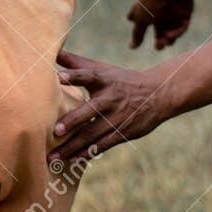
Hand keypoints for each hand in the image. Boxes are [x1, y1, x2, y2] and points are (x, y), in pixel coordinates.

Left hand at [51, 49, 172, 164]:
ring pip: (93, 134)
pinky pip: (102, 145)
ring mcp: (117, 118)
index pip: (87, 75)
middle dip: (73, 122)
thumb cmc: (121, 80)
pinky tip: (72, 160)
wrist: (158, 93)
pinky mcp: (122, 132)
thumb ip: (76, 62)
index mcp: (104, 80)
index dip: (73, 75)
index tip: (59, 77)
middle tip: (56, 131)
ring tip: (54, 156)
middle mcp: (110, 99)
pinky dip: (87, 153)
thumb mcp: (103, 68)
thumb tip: (52, 50)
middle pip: (90, 111)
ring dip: (73, 146)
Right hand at [127, 0, 193, 50]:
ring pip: (171, 31)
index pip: (137, 16)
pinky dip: (176, 32)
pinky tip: (171, 34)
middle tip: (159, 46)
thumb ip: (137, 34)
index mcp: (145, 9)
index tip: (136, 28)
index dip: (136, 24)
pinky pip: (181, 27)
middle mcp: (158, 11)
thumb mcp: (141, 20)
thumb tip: (131, 47)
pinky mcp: (184, 13)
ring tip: (166, 42)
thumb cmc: (153, 4)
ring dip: (168, 39)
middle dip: (159, 41)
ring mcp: (172, 13)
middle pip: (159, 31)